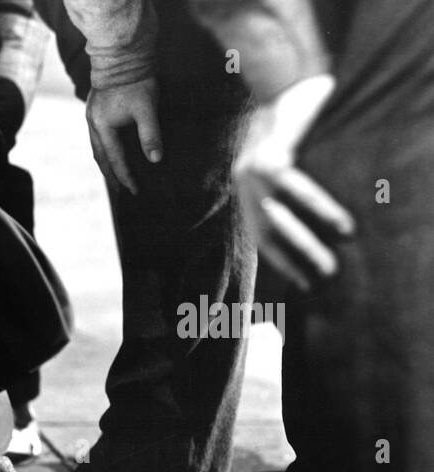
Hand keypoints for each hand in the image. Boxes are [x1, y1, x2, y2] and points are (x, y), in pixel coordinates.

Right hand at [84, 77, 161, 195]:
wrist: (121, 54)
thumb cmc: (136, 80)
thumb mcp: (147, 109)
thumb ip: (150, 134)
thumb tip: (156, 159)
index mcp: (103, 127)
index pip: (115, 160)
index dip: (126, 177)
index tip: (135, 191)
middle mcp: (93, 124)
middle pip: (100, 158)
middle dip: (110, 175)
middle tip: (120, 191)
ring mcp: (91, 116)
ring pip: (97, 147)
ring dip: (106, 162)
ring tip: (114, 174)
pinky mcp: (95, 108)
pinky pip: (97, 135)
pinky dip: (104, 147)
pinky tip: (111, 148)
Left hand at [236, 105, 354, 292]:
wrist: (284, 75)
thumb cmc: (293, 114)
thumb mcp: (288, 152)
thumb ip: (292, 181)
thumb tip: (321, 211)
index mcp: (246, 188)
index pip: (261, 236)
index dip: (281, 261)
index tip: (302, 283)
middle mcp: (244, 184)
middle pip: (268, 235)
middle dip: (295, 261)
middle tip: (321, 282)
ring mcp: (252, 173)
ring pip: (280, 220)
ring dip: (307, 244)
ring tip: (332, 264)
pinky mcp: (268, 158)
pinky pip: (296, 192)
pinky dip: (319, 209)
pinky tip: (341, 225)